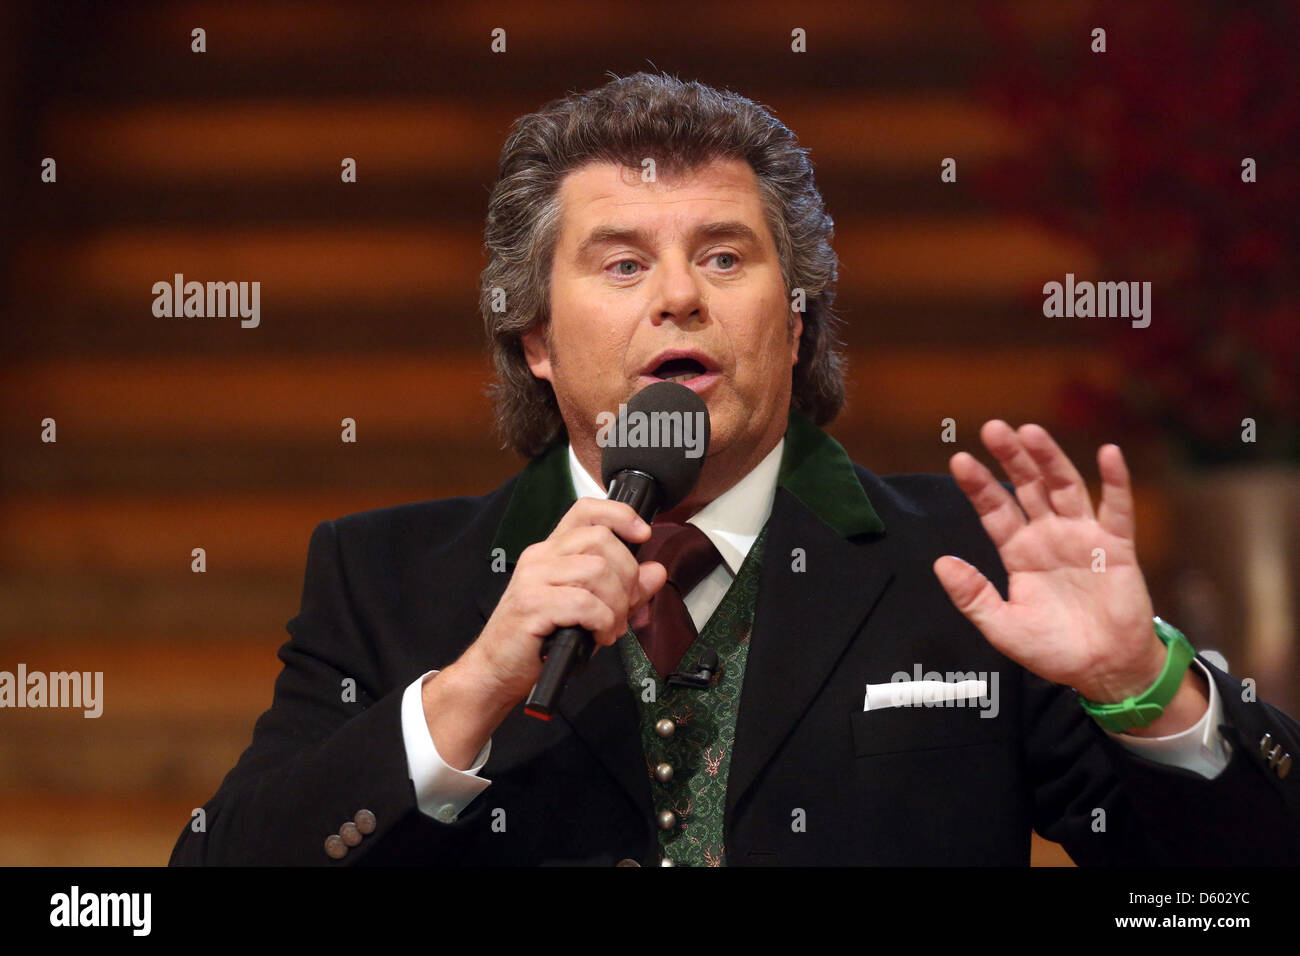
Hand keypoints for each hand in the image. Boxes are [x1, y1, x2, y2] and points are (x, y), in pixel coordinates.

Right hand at [424, 498, 667, 766]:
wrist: (496, 673)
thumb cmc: (541, 642)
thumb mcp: (591, 612)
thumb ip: (624, 590)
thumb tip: (656, 571)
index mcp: (552, 552)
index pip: (586, 510)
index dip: (620, 515)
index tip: (644, 535)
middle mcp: (540, 557)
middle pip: (601, 540)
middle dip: (626, 575)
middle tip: (623, 607)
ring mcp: (533, 579)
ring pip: (597, 571)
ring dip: (615, 605)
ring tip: (609, 628)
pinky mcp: (531, 605)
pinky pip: (585, 603)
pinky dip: (602, 622)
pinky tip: (597, 637)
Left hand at [932, 420, 1164, 704]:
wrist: (1104, 671)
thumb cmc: (1052, 649)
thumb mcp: (1002, 627)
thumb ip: (972, 596)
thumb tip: (940, 563)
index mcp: (1018, 552)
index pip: (994, 510)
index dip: (978, 485)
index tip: (960, 460)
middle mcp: (1048, 536)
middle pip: (1027, 488)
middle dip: (1011, 458)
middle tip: (993, 428)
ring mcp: (1083, 538)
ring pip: (1065, 488)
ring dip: (1050, 459)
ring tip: (1031, 432)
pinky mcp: (1117, 548)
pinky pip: (1117, 509)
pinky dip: (1115, 481)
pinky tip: (1108, 452)